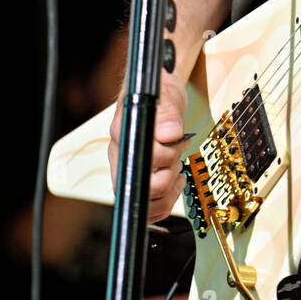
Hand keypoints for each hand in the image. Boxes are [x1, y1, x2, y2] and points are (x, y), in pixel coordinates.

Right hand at [108, 72, 188, 223]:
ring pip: (145, 203)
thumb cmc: (159, 93)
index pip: (136, 162)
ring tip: (178, 169)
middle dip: (167, 174)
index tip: (175, 144)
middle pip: (140, 188)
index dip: (159, 160)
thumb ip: (167, 113)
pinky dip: (167, 200)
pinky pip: (150, 206)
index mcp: (122, 133)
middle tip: (177, 155)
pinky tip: (176, 182)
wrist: (160, 95)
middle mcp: (123, 155)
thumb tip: (170, 133)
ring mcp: (131, 170)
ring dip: (169, 189)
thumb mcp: (166, 94)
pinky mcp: (141, 179)